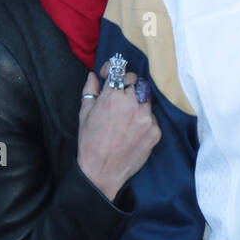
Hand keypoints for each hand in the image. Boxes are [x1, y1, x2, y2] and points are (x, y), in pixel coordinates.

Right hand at [77, 64, 161, 201]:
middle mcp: (132, 104)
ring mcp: (146, 118)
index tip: (110, 75)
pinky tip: (133, 128)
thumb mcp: (84, 113)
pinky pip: (152, 116)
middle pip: (136, 81)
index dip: (115, 69)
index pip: (120, 70)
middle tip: (120, 94)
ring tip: (127, 113)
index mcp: (112, 97)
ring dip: (138, 100)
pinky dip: (144, 118)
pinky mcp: (155, 131)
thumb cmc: (90, 142)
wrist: (102, 171)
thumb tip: (93, 76)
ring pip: (147, 96)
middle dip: (127, 84)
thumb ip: (90, 90)